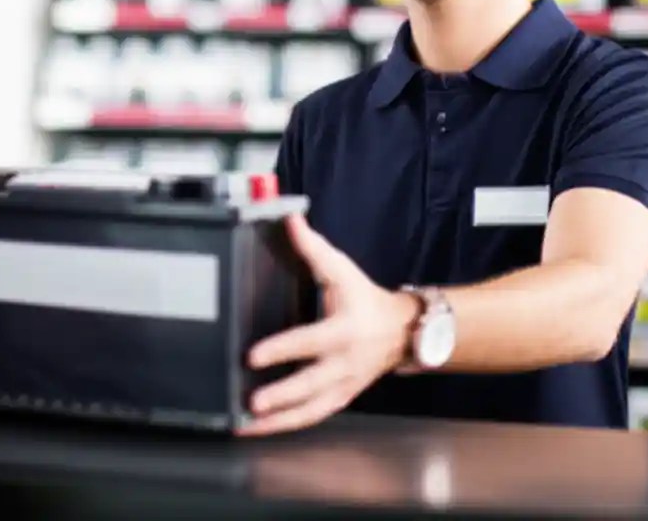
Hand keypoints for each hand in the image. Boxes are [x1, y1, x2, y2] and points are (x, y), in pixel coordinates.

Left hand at [239, 215, 419, 436]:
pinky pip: (311, 417)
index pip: (309, 342)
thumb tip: (290, 219)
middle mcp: (344, 364)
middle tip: (253, 402)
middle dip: (282, 395)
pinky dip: (285, 426)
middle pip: (311, 385)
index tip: (253, 355)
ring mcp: (343, 386)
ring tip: (245, 424)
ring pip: (310, 411)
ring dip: (278, 422)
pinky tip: (258, 428)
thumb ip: (312, 247)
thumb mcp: (341, 270)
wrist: (403, 331)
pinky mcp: (340, 399)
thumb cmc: (364, 299)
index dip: (282, 349)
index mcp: (343, 331)